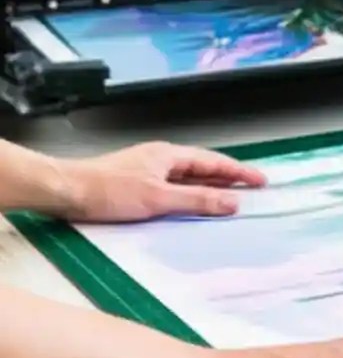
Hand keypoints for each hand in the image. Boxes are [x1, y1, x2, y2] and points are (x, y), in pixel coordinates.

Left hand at [55, 141, 266, 221]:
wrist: (66, 190)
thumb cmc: (108, 191)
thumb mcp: (159, 198)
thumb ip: (198, 200)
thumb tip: (233, 202)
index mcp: (169, 155)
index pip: (214, 161)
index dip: (239, 172)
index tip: (262, 181)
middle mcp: (161, 158)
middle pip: (204, 166)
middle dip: (230, 176)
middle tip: (254, 187)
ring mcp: (149, 169)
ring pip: (189, 175)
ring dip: (212, 184)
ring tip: (232, 194)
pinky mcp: (138, 182)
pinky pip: (176, 184)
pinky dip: (193, 191)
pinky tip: (194, 202)